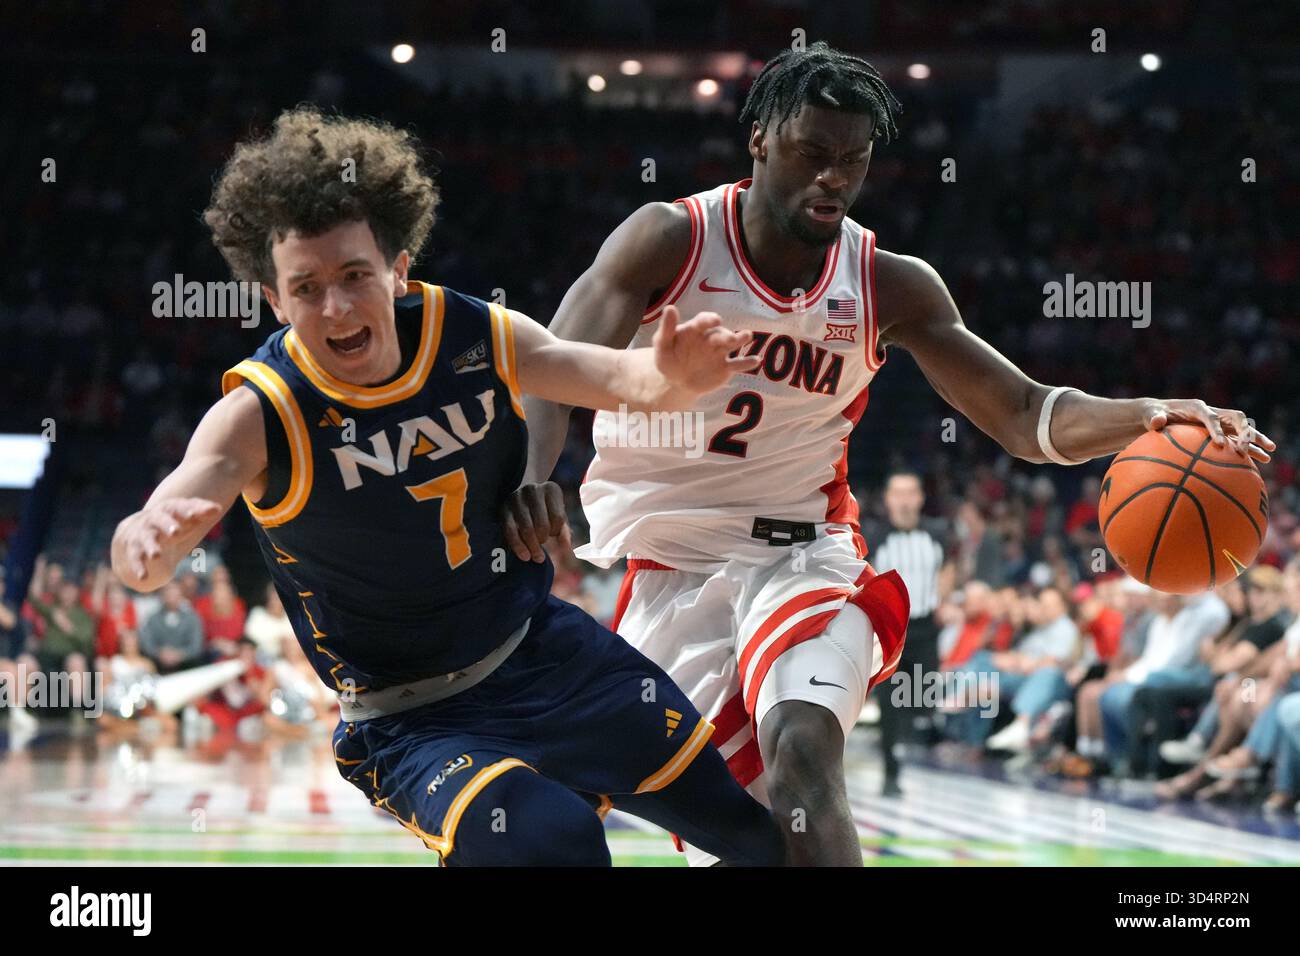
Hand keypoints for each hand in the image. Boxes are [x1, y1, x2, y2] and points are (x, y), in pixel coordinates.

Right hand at [114, 498, 221, 588]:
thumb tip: (218, 509)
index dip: (186, 511)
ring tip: (156, 556)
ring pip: (145, 540)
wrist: (136, 529)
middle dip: (167, 525)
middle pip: (159, 520)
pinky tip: (143, 578)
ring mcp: (141, 535)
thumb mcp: (186, 517)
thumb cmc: (171, 522)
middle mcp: (152, 520)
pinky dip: (138, 568)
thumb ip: (201, 512)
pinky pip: (135, 559)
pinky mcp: (134, 551)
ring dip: (151, 548)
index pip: (177, 507)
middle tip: (177, 532)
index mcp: (167, 510)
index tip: (194, 515)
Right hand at [501, 481, 570, 562]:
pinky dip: (518, 546)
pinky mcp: (504, 509)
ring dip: (533, 547)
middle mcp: (533, 490)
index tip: (553, 534)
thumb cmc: (544, 510)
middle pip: (542, 524)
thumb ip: (564, 530)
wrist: (522, 500)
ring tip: (537, 556)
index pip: (558, 517)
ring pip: (527, 529)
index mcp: (551, 489)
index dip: (557, 531)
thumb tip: (566, 545)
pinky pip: (511, 531)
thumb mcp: (557, 515)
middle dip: (543, 539)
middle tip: (543, 545)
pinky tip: (525, 556)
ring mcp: (516, 498)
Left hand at [652, 306, 758, 394]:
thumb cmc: (668, 358)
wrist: (676, 380)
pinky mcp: (726, 367)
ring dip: (740, 339)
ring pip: (732, 344)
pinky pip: (738, 364)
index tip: (715, 320)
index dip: (709, 319)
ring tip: (748, 336)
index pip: (703, 321)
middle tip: (731, 338)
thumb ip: (667, 328)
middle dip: (726, 335)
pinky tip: (757, 360)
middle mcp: (710, 338)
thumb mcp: (663, 345)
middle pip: (720, 334)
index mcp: (696, 329)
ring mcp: (720, 352)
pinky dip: (747, 362)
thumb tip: (670, 307)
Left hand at [1142, 399, 1274, 462]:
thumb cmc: (1151, 415)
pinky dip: (1248, 449)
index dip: (1216, 428)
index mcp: (1196, 408)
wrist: (1157, 415)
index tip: (1220, 445)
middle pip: (1235, 419)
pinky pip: (1237, 441)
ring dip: (1255, 439)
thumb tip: (1157, 422)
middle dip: (1245, 431)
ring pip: (1242, 430)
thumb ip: (1154, 418)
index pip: (1210, 416)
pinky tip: (1259, 462)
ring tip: (1269, 453)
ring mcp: (1218, 422)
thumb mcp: (1149, 415)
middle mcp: (1211, 413)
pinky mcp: (1219, 432)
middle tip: (1249, 448)